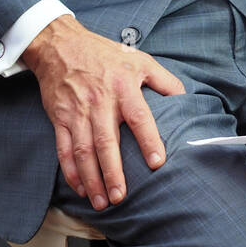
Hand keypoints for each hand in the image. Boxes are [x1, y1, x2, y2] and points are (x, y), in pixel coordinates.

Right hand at [22, 15, 184, 210]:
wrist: (61, 45)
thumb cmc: (104, 54)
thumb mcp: (140, 59)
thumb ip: (164, 80)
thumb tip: (185, 99)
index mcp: (123, 87)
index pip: (139, 117)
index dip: (149, 140)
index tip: (157, 163)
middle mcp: (100, 102)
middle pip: (106, 142)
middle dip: (113, 173)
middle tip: (121, 197)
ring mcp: (77, 112)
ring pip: (83, 151)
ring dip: (92, 179)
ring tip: (102, 201)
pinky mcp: (60, 118)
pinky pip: (64, 149)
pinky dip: (71, 172)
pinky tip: (81, 188)